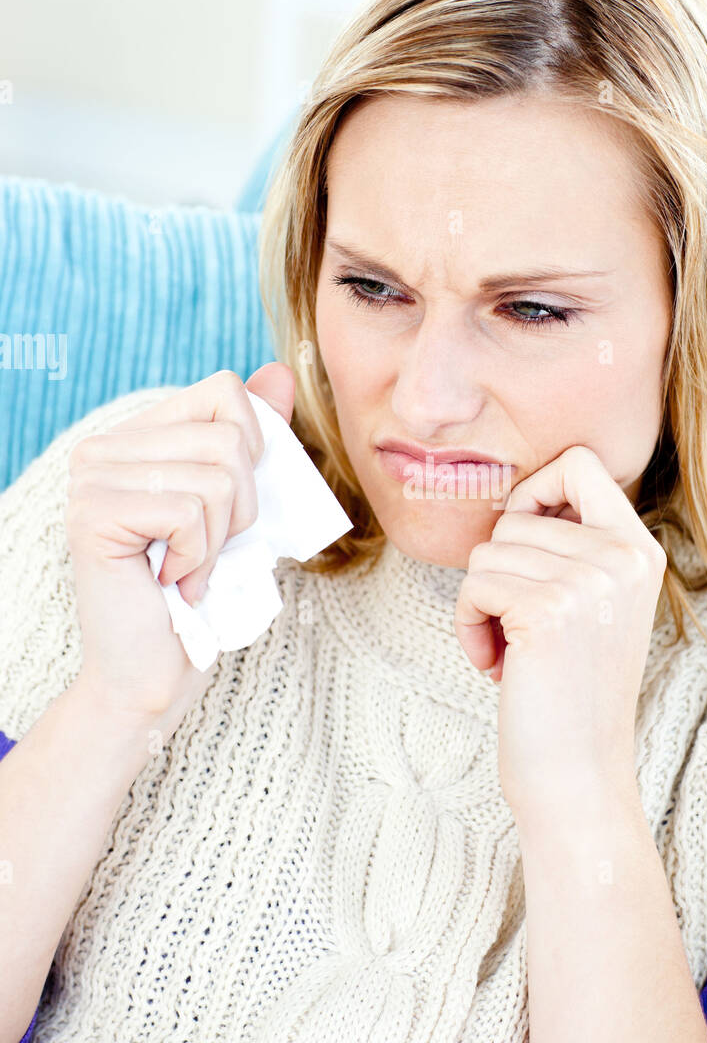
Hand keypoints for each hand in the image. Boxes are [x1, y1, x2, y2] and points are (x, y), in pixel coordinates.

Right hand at [65, 362, 295, 737]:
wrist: (154, 672)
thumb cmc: (200, 592)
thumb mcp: (241, 506)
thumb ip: (254, 438)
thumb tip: (279, 370)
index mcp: (138, 435)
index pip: (225, 392)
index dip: (253, 449)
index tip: (228, 506)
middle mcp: (104, 446)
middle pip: (229, 436)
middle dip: (242, 506)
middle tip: (207, 549)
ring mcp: (91, 477)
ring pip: (215, 476)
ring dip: (220, 539)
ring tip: (188, 568)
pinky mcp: (93, 515)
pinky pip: (189, 512)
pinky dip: (199, 558)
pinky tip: (170, 581)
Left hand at [453, 446, 666, 818]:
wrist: (578, 775)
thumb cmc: (569, 694)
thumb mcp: (593, 605)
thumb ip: (572, 548)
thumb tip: (515, 500)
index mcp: (639, 549)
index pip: (581, 462)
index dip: (536, 490)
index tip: (525, 543)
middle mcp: (623, 556)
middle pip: (515, 515)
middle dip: (498, 571)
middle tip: (517, 626)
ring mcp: (590, 581)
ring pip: (487, 551)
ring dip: (481, 604)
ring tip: (510, 652)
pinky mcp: (548, 610)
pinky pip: (474, 585)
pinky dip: (469, 625)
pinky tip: (496, 665)